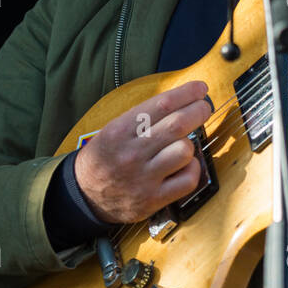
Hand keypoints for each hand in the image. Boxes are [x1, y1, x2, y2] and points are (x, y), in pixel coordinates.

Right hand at [74, 80, 212, 223]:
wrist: (84, 196)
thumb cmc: (107, 157)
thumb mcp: (114, 129)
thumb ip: (144, 116)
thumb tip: (182, 99)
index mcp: (120, 131)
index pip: (162, 104)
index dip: (187, 93)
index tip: (200, 88)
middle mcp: (132, 153)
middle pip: (178, 124)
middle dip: (198, 111)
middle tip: (203, 108)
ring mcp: (143, 178)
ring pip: (185, 150)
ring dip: (190, 143)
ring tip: (183, 143)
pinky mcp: (153, 199)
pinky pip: (188, 179)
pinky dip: (192, 168)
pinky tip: (184, 165)